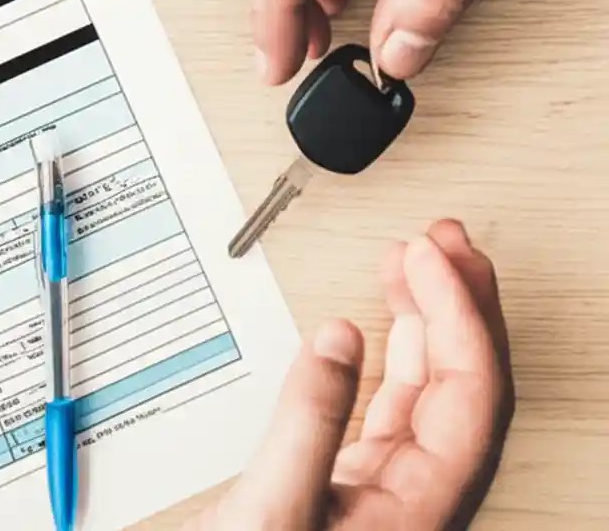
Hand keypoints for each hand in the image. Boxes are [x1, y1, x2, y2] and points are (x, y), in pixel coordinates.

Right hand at [186, 220, 512, 529]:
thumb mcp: (272, 507)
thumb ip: (309, 420)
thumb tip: (339, 337)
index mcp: (420, 506)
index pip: (471, 393)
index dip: (461, 315)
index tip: (431, 256)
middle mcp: (414, 495)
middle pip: (466, 385)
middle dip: (459, 303)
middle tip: (443, 239)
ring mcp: (381, 490)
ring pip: (426, 390)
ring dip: (425, 320)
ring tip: (412, 261)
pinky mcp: (340, 484)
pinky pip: (385, 404)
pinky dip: (382, 354)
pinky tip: (368, 325)